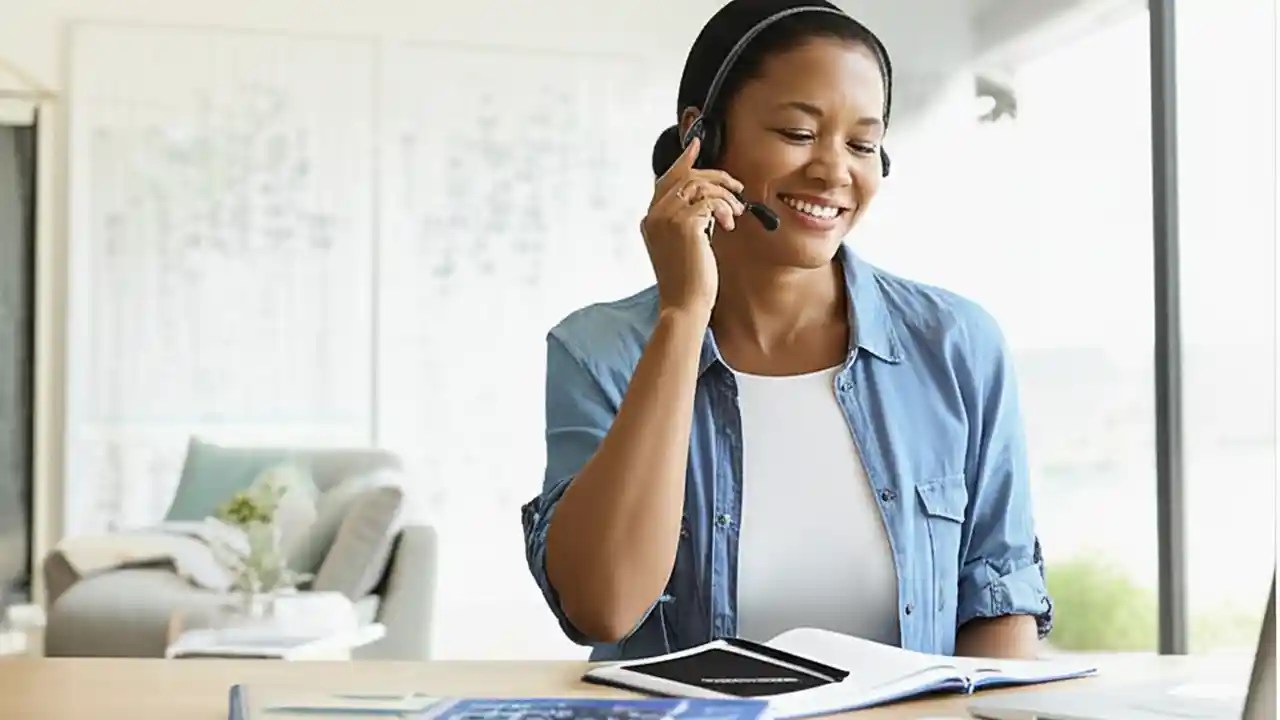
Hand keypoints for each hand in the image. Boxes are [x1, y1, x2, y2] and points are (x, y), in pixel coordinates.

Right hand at [640, 136, 744, 317]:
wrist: (684, 305)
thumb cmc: (687, 283)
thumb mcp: (681, 248)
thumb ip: (685, 224)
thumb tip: (706, 205)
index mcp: (650, 221)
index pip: (666, 180)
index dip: (683, 161)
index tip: (696, 145)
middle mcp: (654, 215)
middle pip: (685, 176)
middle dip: (715, 177)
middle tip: (736, 186)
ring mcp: (667, 218)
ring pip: (700, 185)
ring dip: (724, 195)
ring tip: (735, 212)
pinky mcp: (685, 224)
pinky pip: (710, 201)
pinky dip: (724, 208)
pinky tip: (729, 223)